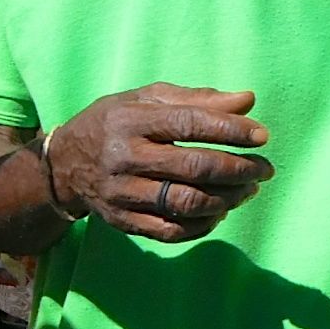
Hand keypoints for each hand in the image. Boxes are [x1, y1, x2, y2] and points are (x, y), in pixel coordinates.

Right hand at [48, 83, 272, 243]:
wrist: (64, 164)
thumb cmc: (116, 121)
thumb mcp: (147, 98)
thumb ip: (197, 98)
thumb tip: (247, 100)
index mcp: (131, 120)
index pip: (188, 123)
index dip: (230, 130)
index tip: (262, 135)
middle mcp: (124, 157)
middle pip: (192, 168)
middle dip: (237, 169)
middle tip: (265, 168)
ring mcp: (122, 194)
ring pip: (185, 202)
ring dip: (227, 199)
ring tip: (249, 189)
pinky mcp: (123, 221)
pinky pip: (171, 231)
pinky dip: (203, 224)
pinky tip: (221, 211)